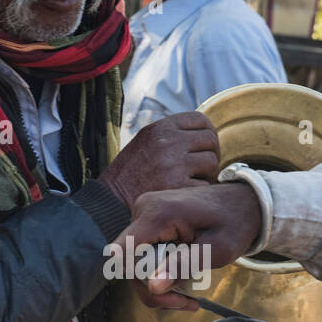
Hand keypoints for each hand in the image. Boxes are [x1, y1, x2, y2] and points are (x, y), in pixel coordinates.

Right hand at [98, 113, 218, 211]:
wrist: (110, 201)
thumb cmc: (129, 175)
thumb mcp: (145, 142)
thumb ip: (171, 135)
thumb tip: (203, 134)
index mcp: (161, 128)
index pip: (200, 119)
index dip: (208, 133)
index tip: (204, 147)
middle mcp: (168, 142)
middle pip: (210, 140)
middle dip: (211, 155)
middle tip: (202, 169)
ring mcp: (174, 164)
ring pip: (212, 162)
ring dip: (207, 174)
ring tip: (191, 182)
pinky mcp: (177, 186)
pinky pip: (205, 185)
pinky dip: (198, 192)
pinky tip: (184, 195)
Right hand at [108, 184, 262, 309]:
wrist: (244, 203)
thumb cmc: (234, 223)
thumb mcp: (216, 250)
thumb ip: (183, 266)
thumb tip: (153, 287)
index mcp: (158, 213)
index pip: (124, 251)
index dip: (137, 278)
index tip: (165, 295)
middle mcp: (143, 210)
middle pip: (130, 264)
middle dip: (155, 290)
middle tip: (187, 303)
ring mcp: (144, 215)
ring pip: (136, 265)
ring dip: (159, 286)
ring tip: (188, 298)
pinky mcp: (148, 222)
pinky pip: (144, 256)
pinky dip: (160, 274)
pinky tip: (182, 283)